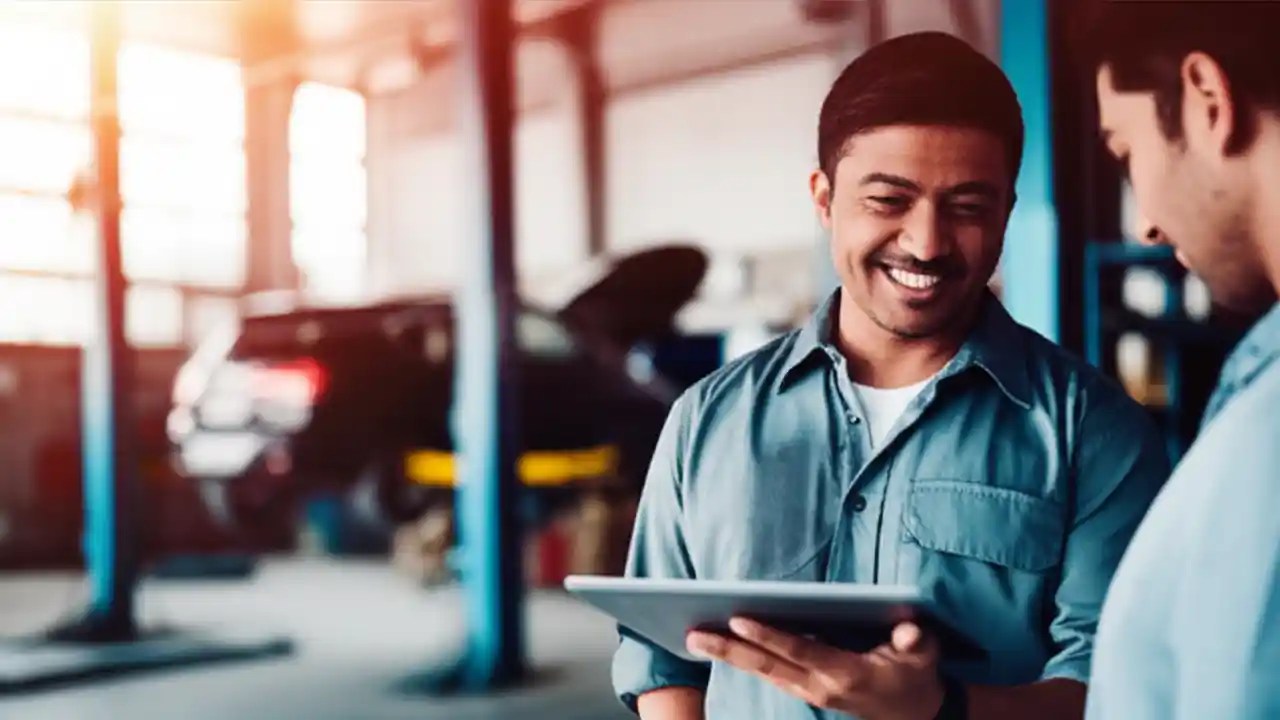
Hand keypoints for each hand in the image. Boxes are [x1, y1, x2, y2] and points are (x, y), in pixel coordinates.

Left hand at [686, 619, 945, 719]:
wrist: (917, 713)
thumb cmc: (916, 673)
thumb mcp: (924, 655)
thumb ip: (915, 641)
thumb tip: (909, 631)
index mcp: (845, 672)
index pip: (798, 650)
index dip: (768, 635)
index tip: (738, 619)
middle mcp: (820, 686)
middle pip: (767, 665)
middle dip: (728, 648)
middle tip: (693, 633)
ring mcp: (810, 692)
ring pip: (762, 671)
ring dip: (728, 655)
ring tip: (695, 637)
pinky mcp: (806, 692)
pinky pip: (769, 675)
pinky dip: (743, 660)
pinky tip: (721, 646)